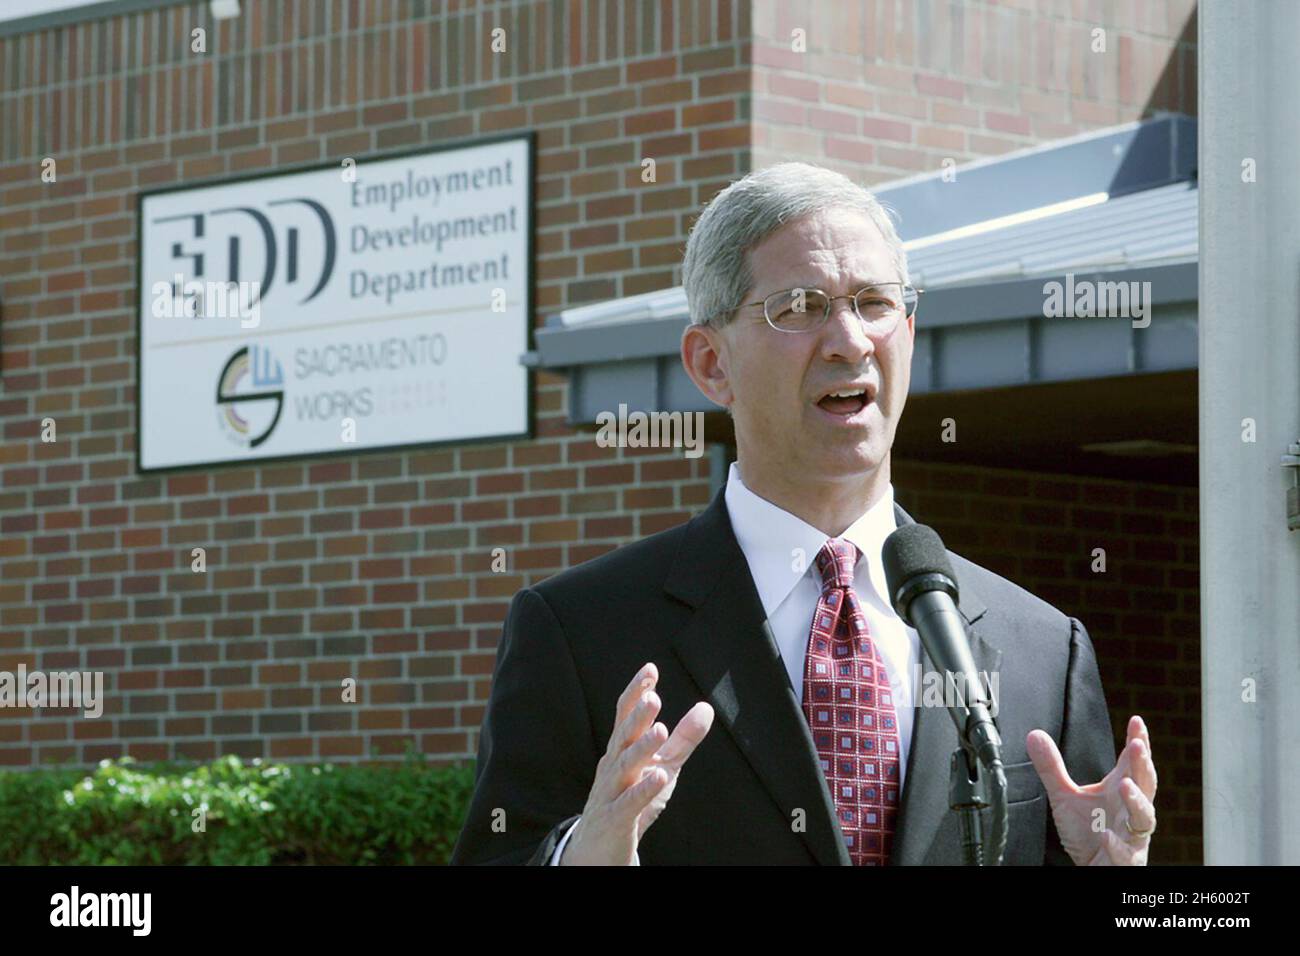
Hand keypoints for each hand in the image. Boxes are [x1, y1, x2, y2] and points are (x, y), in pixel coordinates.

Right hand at [560, 662, 713, 864]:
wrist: (597, 849)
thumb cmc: (630, 800)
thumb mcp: (662, 766)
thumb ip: (682, 738)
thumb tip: (706, 707)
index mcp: (621, 750)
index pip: (625, 716)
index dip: (635, 693)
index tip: (650, 669)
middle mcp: (612, 766)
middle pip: (624, 737)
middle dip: (638, 716)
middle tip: (652, 696)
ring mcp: (610, 792)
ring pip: (624, 767)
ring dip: (641, 748)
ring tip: (659, 730)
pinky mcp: (615, 819)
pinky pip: (628, 803)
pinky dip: (642, 789)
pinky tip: (658, 777)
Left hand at [1026, 715, 1156, 865]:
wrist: (1093, 867)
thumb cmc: (1088, 833)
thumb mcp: (1064, 796)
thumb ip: (1052, 768)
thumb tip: (1035, 735)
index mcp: (1120, 790)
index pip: (1133, 762)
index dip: (1138, 741)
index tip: (1136, 721)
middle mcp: (1131, 809)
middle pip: (1145, 783)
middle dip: (1143, 764)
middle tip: (1137, 744)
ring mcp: (1132, 835)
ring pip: (1144, 817)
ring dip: (1137, 801)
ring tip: (1125, 785)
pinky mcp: (1126, 858)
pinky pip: (1126, 852)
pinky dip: (1117, 843)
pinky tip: (1107, 836)